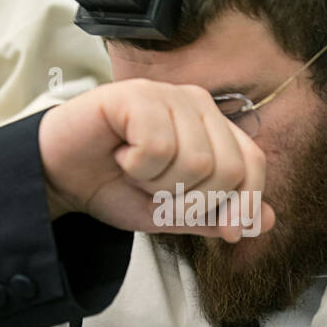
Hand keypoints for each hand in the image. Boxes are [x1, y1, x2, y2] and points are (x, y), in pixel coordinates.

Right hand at [37, 79, 274, 242]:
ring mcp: (167, 95)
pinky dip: (136, 165)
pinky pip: (158, 146)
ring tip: (134, 170)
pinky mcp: (135, 94)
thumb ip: (217, 214)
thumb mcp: (173, 213)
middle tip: (155, 190)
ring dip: (158, 183)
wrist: (60, 177)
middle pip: (227, 169)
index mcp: (213, 128)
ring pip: (194, 160)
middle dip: (189, 200)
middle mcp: (197, 104)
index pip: (253, 164)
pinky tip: (120, 154)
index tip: (226, 232)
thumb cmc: (115, 187)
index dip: (243, 204)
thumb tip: (266, 220)